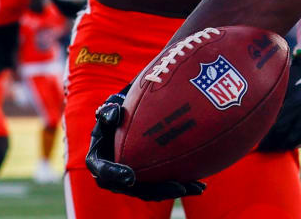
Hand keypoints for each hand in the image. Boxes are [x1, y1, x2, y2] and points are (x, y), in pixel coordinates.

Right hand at [85, 88, 205, 200]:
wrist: (124, 120)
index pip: (103, 172)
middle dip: (157, 190)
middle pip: (135, 188)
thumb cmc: (116, 112)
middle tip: (178, 186)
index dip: (116, 175)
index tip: (130, 176)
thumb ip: (108, 111)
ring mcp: (132, 180)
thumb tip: (114, 115)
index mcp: (99, 161)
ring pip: (152, 191)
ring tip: (197, 187)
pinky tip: (201, 185)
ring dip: (174, 190)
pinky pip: (162, 185)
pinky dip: (182, 185)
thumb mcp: (109, 109)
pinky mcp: (147, 179)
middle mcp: (115, 176)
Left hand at [256, 51, 300, 151]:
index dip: (265, 135)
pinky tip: (287, 145)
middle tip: (261, 148)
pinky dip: (298, 143)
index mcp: (297, 102)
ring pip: (297, 140)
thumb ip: (272, 102)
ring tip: (272, 149)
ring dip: (284, 146)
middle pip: (286, 135)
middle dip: (272, 143)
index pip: (277, 126)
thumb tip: (255, 120)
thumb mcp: (282, 85)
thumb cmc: (294, 77)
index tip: (255, 140)